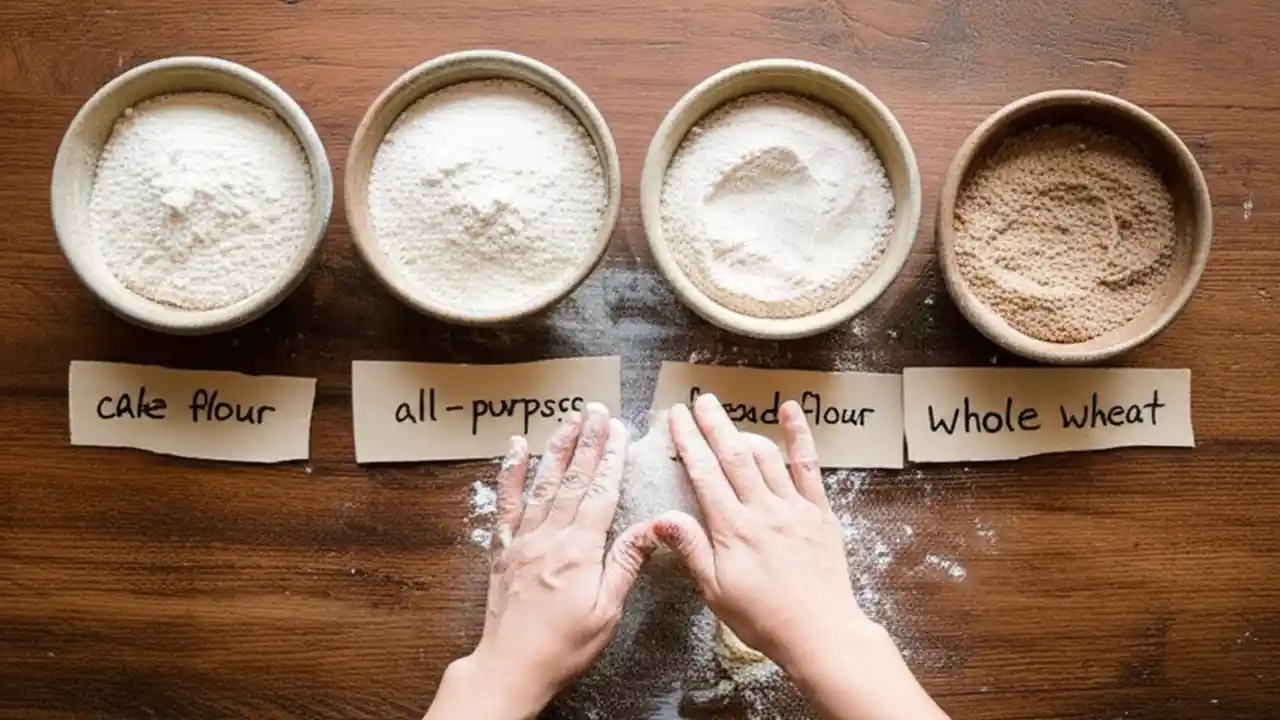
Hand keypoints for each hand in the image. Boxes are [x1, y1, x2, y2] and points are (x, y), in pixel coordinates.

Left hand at [425, 403, 658, 719]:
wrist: (511, 668)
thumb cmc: (563, 647)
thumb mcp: (607, 611)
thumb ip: (626, 563)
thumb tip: (652, 527)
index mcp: (579, 552)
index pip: (600, 494)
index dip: (611, 460)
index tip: (620, 431)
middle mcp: (549, 538)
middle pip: (572, 480)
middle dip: (588, 442)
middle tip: (598, 411)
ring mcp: (523, 540)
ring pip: (542, 483)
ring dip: (558, 447)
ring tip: (570, 419)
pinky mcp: (503, 548)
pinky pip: (506, 503)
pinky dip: (511, 473)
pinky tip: (517, 448)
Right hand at [655, 394, 866, 669]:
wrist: (820, 633)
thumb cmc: (763, 618)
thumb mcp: (715, 591)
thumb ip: (691, 549)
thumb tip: (662, 517)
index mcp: (732, 529)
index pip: (704, 474)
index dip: (688, 441)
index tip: (676, 417)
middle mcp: (762, 510)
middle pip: (732, 455)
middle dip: (712, 424)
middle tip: (698, 400)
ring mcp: (793, 507)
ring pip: (765, 455)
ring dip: (743, 430)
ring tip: (726, 415)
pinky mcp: (818, 511)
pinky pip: (808, 465)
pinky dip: (799, 435)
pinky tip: (791, 412)